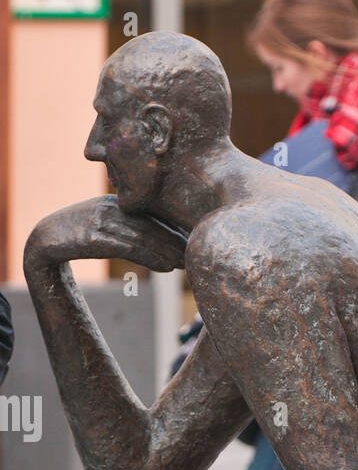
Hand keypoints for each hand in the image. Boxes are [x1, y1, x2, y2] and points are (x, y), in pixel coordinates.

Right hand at [23, 197, 186, 273]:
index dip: (175, 228)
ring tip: (188, 264)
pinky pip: (128, 248)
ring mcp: (101, 222)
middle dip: (177, 240)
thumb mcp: (104, 226)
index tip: (197, 239)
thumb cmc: (77, 235)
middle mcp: (110, 208)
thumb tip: (160, 250)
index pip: (152, 214)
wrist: (43, 240)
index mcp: (115, 202)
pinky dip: (150, 258)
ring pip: (143, 238)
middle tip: (200, 252)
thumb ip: (128, 230)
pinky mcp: (92, 238)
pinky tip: (166, 267)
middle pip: (151, 225)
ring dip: (169, 252)